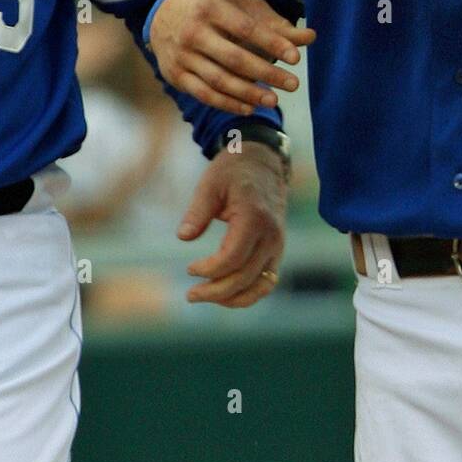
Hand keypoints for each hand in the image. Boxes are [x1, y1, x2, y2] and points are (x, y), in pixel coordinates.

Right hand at [151, 0, 314, 114]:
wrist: (164, 14)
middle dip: (266, 73)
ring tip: (274, 100)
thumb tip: (311, 37)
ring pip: (219, 80)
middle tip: (293, 84)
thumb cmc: (214, 8)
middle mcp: (193, 31)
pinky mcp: (175, 76)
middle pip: (233, 58)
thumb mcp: (240, 6)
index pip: (246, 29)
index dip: (271, 44)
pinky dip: (228, 103)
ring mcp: (182, 55)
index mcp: (210, 7)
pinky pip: (204, 94)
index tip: (295, 58)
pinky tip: (250, 107)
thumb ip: (274, 23)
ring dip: (249, 93)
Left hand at [176, 142, 286, 307]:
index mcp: (254, 218)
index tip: (189, 269)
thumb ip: (197, 212)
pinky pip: (267, 281)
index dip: (209, 270)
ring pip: (260, 286)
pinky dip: (249, 294)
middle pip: (245, 277)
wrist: (262, 163)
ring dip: (233, 299)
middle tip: (190, 295)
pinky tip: (225, 295)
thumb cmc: (232, 172)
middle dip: (215, 292)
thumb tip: (183, 237)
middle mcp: (271, 236)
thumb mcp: (210, 184)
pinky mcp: (277, 250)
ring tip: (206, 297)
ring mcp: (277, 245)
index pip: (232, 258)